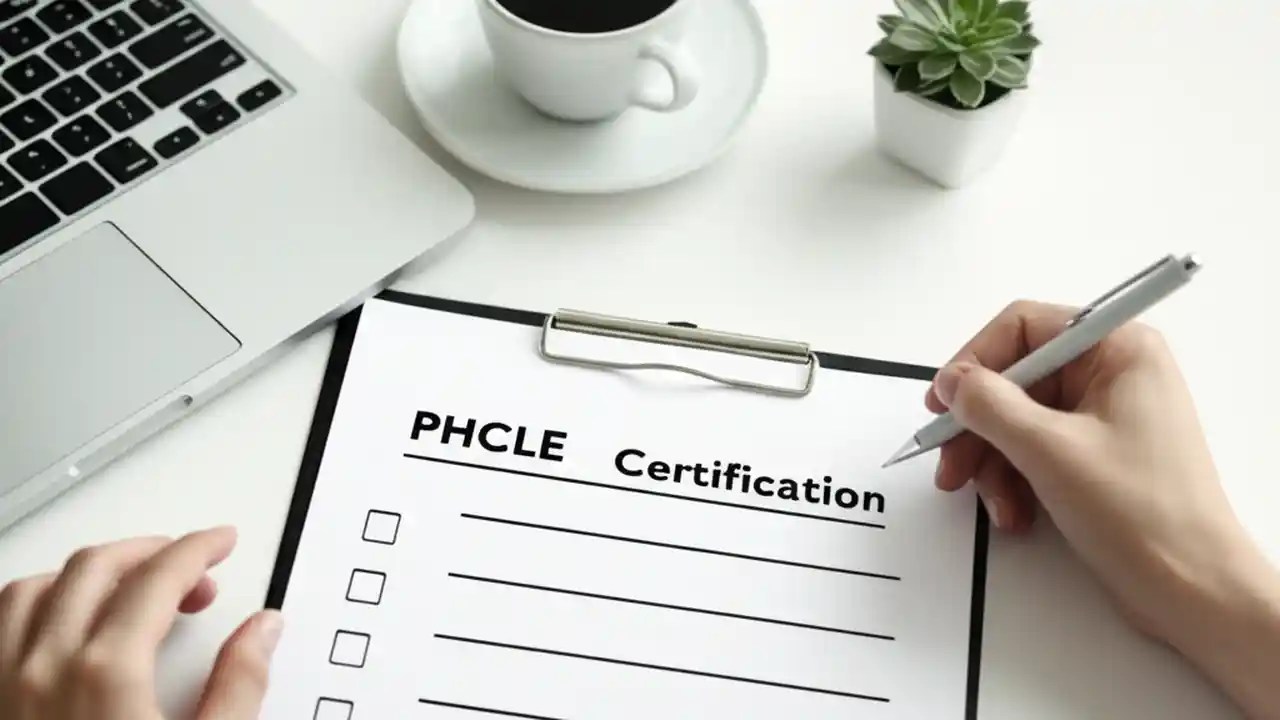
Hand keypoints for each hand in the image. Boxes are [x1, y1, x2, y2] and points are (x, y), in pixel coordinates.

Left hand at [0, 527, 281, 719]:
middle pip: (96, 567)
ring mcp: (5, 685)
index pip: (159, 577)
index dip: (198, 549)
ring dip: (86, 573)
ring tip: (127, 587)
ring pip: (35, 588)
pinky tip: (63, 619)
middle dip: (152, 554)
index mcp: (107, 673)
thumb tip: (262, 630)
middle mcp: (45, 668)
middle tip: (191, 568)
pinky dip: (35, 603)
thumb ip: (238, 686)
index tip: (219, 542)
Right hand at [928, 300, 1279, 717]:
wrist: (1192, 589)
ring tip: (991, 503)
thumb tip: (951, 382)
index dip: (975, 361)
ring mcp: (1105, 416)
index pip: (1024, 327)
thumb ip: (989, 406)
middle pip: (1016, 380)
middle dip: (978, 427)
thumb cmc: (1142, 512)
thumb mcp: (1049, 449)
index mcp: (1118, 349)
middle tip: (950, 465)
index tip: (942, 402)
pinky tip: (1015, 513)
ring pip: (1019, 421)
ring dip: (994, 463)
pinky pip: (1035, 451)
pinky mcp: (1097, 456)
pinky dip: (1016, 481)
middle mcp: (1113, 373)